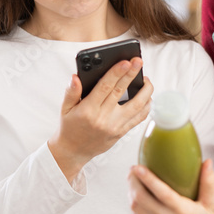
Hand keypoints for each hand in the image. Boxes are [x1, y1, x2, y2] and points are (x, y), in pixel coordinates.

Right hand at [49, 58, 152, 181]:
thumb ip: (71, 92)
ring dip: (145, 91)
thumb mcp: (65, 109)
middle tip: (139, 61)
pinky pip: (138, 118)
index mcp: (88, 110)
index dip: (116, 73)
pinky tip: (148, 97)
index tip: (126, 62)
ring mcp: (114, 126)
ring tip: (147, 80)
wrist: (74, 151)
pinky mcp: (121, 132)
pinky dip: (146, 106)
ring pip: (136, 106)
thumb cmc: (69, 127)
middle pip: (122, 92)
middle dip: (132, 75)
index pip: (105, 87)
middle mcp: (103, 118)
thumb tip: (75, 77)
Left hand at [128, 159, 213, 213]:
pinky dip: (135, 206)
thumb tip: (207, 162)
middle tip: (132, 171)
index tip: (138, 167)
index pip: (161, 192)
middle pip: (141, 199)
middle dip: (133, 182)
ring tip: (133, 181)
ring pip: (136, 208)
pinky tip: (137, 197)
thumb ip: (208, 183)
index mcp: (183, 212)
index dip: (147, 179)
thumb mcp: (211, 205)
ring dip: (131, 192)